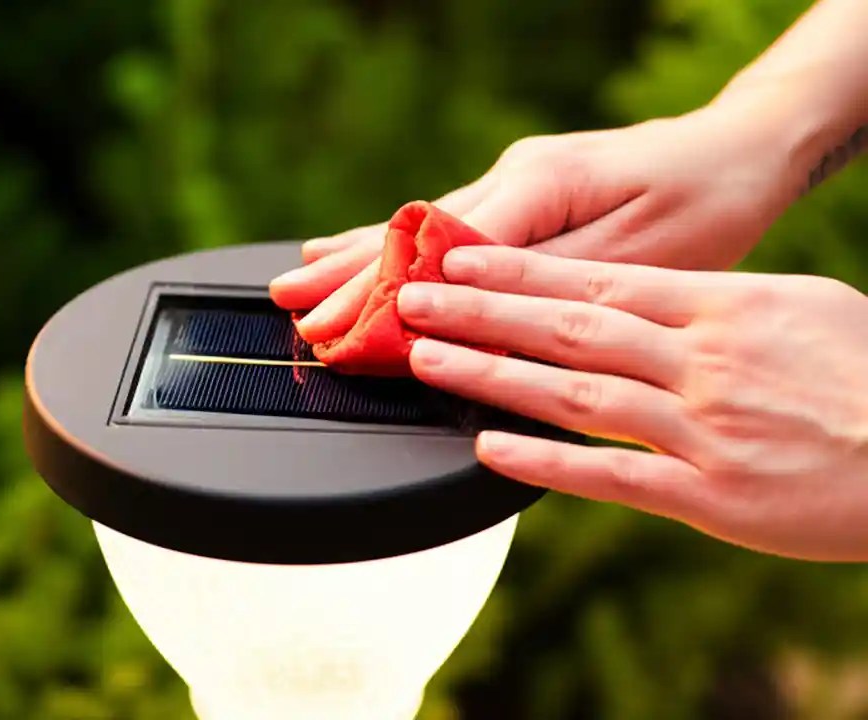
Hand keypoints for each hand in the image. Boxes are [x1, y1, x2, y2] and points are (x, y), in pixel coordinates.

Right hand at [270, 92, 816, 334]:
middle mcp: (513, 178)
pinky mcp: (516, 197)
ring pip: (415, 227)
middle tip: (296, 313)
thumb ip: (550, 286)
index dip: (390, 293)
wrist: (739, 153)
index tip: (346, 329)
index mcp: (540, 188)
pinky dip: (388, 246)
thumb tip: (475, 318)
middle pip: (412, 235)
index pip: (442, 249)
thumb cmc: (707, 204)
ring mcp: (510, 183)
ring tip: (294, 285)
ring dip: (353, 260)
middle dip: (350, 279)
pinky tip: (345, 250)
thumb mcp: (642, 254)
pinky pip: (438, 226)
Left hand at [395, 244, 867, 561]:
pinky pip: (611, 474)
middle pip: (570, 326)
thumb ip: (717, 306)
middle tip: (413, 299)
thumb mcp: (802, 310)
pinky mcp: (710, 496)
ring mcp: (703, 428)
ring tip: (430, 361)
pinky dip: (545, 461)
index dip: (521, 271)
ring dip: (493, 374)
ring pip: (576, 393)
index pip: (601, 280)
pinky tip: (490, 448)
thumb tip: (652, 298)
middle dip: (482, 310)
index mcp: (725, 308)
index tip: (462, 260)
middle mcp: (703, 361)